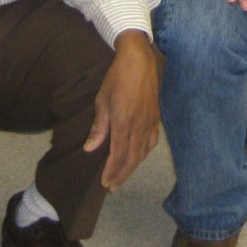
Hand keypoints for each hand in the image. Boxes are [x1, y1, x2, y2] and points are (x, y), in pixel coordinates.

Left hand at [83, 31, 159, 190]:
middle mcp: (138, 126)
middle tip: (112, 187)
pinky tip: (139, 156)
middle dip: (121, 175)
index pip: (118, 155)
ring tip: (123, 176)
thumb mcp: (102, 100)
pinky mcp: (156, 117)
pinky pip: (152, 141)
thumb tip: (90, 148)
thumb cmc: (116, 77)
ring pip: (143, 152)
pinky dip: (145, 153)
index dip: (112, 171)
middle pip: (131, 158)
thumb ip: (99, 126)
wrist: (139, 59)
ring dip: (132, 167)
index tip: (105, 183)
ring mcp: (149, 122)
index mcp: (123, 123)